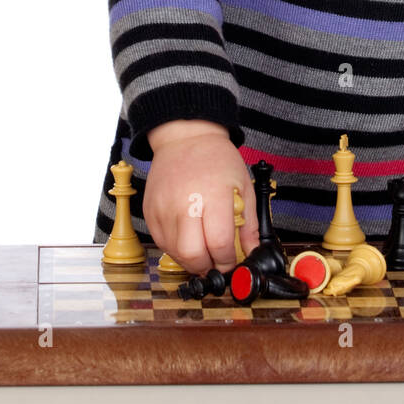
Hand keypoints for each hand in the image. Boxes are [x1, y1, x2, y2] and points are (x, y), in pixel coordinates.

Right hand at [143, 120, 259, 274]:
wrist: (185, 137)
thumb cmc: (216, 159)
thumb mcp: (243, 186)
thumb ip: (249, 223)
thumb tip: (252, 252)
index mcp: (213, 195)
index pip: (219, 243)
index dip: (228, 260)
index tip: (231, 261)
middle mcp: (184, 203)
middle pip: (193, 255)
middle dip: (208, 266)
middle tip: (216, 262)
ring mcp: (163, 209)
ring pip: (175, 253)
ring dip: (191, 260)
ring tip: (203, 250)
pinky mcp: (150, 212)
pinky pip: (161, 243)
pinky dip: (176, 249)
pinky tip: (188, 239)